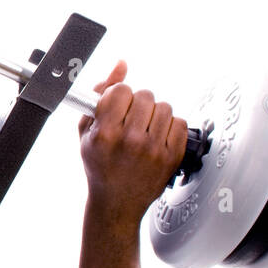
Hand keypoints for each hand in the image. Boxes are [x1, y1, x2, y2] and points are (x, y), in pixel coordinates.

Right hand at [77, 61, 187, 225]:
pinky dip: (170, 127)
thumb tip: (121, 65)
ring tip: (144, 129)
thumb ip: (100, 94)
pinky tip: (157, 137)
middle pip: (145, 95)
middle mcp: (131, 140)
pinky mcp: (172, 157)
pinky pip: (180, 123)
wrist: (116, 202)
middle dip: (137, 104)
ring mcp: (154, 149)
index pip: (121, 90)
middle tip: (131, 119)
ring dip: (155, 114)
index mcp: (105, 133)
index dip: (118, 96)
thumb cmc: (99, 166)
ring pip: (164, 107)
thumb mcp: (87, 131)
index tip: (117, 106)